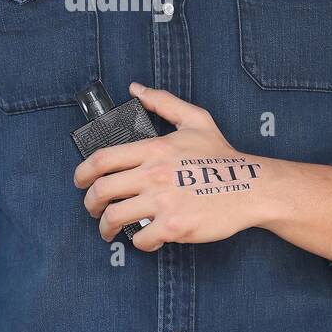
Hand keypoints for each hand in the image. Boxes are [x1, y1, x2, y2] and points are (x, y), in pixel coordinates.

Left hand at [72, 81, 267, 250]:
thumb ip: (163, 102)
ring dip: (106, 228)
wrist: (252, 186)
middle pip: (102, 191)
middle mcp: (154, 174)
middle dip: (90, 204)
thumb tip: (136, 89)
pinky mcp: (175, 226)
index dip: (82, 173)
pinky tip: (145, 239)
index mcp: (154, 149)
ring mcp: (163, 202)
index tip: (80, 182)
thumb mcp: (195, 120)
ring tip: (109, 231)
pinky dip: (139, 243)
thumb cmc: (223, 155)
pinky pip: (142, 239)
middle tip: (93, 209)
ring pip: (116, 218)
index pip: (102, 159)